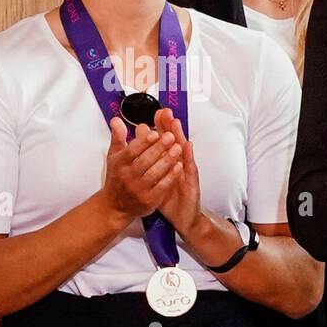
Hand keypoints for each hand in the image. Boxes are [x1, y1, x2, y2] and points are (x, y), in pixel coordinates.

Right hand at [99, 116, 182, 221]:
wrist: (115, 206)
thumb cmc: (117, 178)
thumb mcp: (114, 156)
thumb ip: (118, 137)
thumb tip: (116, 120)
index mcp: (119, 164)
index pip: (132, 151)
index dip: (144, 141)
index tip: (155, 132)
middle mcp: (127, 177)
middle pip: (144, 160)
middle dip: (159, 148)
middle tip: (171, 136)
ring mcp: (138, 190)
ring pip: (154, 173)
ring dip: (167, 160)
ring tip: (178, 148)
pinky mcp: (148, 200)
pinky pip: (162, 186)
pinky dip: (171, 176)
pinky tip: (179, 166)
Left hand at [151, 108, 201, 235]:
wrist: (182, 216)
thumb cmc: (168, 196)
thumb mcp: (153, 179)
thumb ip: (146, 163)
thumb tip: (135, 148)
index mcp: (167, 162)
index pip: (163, 141)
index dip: (159, 128)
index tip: (154, 114)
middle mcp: (178, 163)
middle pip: (173, 141)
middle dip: (168, 126)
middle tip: (164, 111)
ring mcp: (186, 171)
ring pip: (182, 150)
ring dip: (180, 135)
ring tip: (175, 122)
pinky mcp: (192, 182)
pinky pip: (190, 168)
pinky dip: (188, 156)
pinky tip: (187, 145)